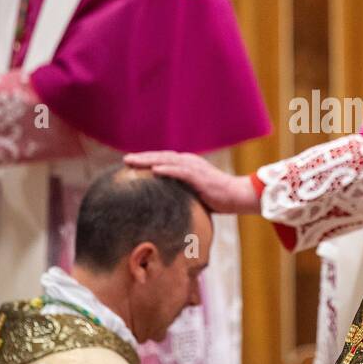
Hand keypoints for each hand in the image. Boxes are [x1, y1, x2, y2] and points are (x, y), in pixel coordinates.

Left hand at [122, 151, 260, 213]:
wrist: (237, 196)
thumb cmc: (218, 199)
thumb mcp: (195, 194)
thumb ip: (181, 195)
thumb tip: (167, 206)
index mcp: (187, 165)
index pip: (163, 160)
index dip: (147, 160)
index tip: (131, 164)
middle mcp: (189, 162)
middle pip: (161, 157)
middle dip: (142, 158)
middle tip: (125, 160)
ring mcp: (194, 168)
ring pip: (167, 160)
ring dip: (148, 160)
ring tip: (132, 161)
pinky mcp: (199, 176)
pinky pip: (180, 171)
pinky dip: (167, 169)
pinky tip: (154, 170)